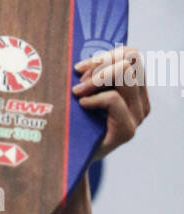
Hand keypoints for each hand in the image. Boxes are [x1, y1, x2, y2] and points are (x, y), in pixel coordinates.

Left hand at [71, 44, 149, 161]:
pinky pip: (113, 100)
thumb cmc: (74, 121)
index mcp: (135, 88)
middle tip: (78, 81)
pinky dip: (94, 98)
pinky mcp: (128, 130)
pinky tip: (82, 105)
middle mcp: (141, 101)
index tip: (80, 67)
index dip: (106, 54)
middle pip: (131, 60)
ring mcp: (137, 116)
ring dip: (96, 80)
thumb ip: (91, 73)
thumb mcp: (83, 91)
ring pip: (125, 76)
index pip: (131, 54)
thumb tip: (84, 55)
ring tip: (77, 92)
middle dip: (101, 65)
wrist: (71, 160)